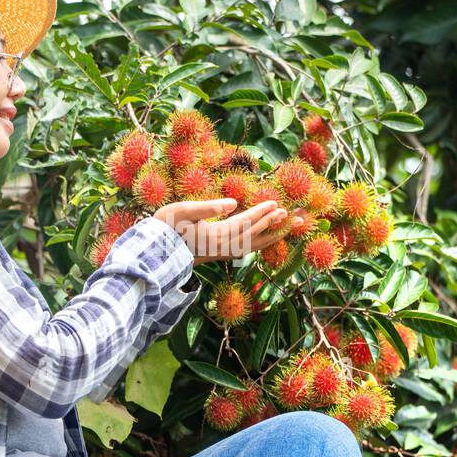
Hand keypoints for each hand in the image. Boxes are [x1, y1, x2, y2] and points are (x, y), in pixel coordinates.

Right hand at [154, 198, 307, 264]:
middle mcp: (224, 247)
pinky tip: (271, 235)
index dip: (262, 213)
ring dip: (276, 233)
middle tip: (301, 216)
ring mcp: (224, 252)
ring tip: (293, 224)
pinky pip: (250, 248)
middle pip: (258, 235)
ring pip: (257, 244)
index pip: (245, 222)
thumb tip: (233, 203)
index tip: (278, 205)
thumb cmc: (165, 227)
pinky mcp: (223, 253)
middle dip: (279, 224)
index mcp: (215, 236)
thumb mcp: (182, 211)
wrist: (155, 253)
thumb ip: (208, 207)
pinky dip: (264, 241)